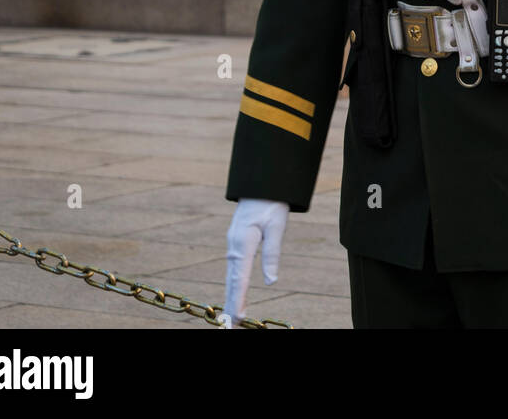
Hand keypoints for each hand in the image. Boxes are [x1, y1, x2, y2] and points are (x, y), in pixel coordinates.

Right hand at [223, 199, 288, 326]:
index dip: (238, 299)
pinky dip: (233, 282)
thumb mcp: (276, 226)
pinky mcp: (236, 241)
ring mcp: (233, 243)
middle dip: (232, 303)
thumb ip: (272, 253)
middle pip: (232, 280)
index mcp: (242, 243)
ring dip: (232, 294)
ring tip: (232, 316)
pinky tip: (234, 293)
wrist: (261, 182)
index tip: (237, 318)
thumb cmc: (271, 203)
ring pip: (232, 274)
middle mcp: (234, 245)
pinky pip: (234, 267)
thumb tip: (271, 281)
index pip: (240, 277)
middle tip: (231, 325)